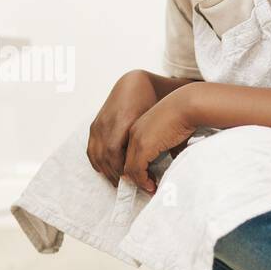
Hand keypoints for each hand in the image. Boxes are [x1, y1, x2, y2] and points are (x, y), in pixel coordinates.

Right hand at [87, 71, 158, 186]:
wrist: (135, 82)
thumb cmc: (152, 99)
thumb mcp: (160, 119)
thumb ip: (166, 135)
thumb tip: (179, 159)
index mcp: (124, 120)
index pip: (117, 156)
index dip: (126, 172)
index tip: (139, 182)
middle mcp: (108, 123)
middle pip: (107, 158)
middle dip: (118, 175)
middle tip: (131, 186)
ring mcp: (99, 123)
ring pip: (97, 155)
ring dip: (107, 171)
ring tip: (120, 182)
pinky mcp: (95, 125)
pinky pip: (91, 149)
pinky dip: (97, 162)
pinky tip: (107, 170)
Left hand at [122, 86, 197, 193]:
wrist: (188, 106)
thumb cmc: (185, 117)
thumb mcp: (171, 135)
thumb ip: (168, 148)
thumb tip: (172, 161)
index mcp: (138, 129)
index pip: (129, 155)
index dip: (135, 170)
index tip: (146, 179)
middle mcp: (133, 134)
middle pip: (125, 163)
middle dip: (133, 179)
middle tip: (146, 188)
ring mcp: (136, 140)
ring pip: (129, 169)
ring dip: (139, 183)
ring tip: (150, 189)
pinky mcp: (143, 146)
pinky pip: (137, 170)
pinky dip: (143, 181)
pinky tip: (153, 186)